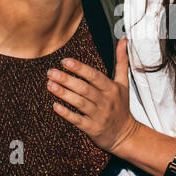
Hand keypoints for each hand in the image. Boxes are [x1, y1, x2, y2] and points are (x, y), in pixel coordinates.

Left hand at [48, 39, 140, 154]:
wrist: (125, 135)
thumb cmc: (121, 107)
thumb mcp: (124, 84)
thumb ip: (121, 62)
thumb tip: (123, 41)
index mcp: (112, 89)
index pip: (95, 76)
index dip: (80, 68)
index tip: (65, 61)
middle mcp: (105, 101)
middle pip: (84, 88)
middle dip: (67, 79)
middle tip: (51, 72)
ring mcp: (99, 116)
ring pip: (80, 103)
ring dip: (64, 93)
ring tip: (50, 84)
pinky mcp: (93, 128)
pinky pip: (78, 120)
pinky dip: (66, 113)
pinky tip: (55, 106)